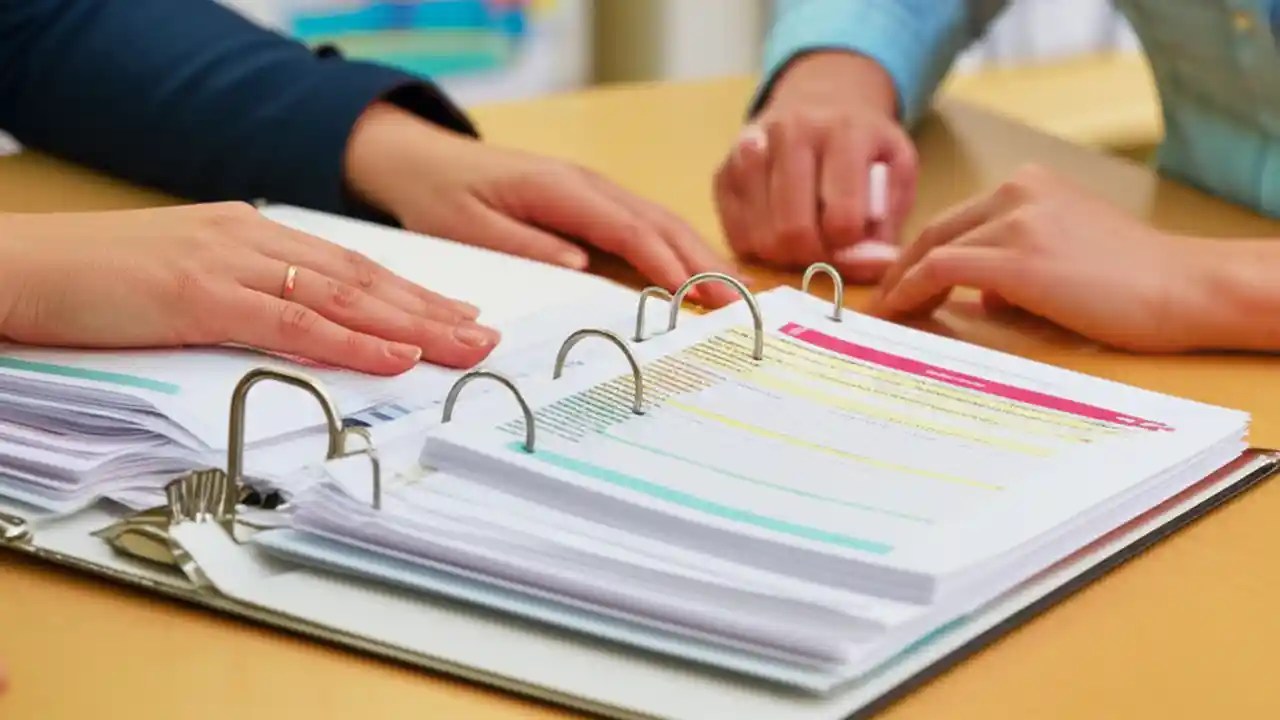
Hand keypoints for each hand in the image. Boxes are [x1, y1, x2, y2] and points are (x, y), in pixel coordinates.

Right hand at [0, 203, 499, 373]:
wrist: (18, 265)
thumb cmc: (95, 279)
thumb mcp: (184, 278)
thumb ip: (242, 295)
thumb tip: (293, 327)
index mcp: (249, 234)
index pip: (348, 267)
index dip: (408, 293)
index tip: (454, 314)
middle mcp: (251, 239)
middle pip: (362, 280)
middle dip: (430, 310)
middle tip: (484, 337)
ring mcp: (229, 263)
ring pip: (343, 297)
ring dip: (411, 326)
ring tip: (464, 346)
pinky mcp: (201, 295)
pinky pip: (292, 322)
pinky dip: (350, 340)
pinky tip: (394, 355)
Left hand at [345, 103, 741, 307]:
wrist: (425, 162)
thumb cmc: (443, 197)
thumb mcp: (468, 228)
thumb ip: (525, 246)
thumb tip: (582, 266)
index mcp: (558, 189)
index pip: (626, 228)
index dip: (665, 261)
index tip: (696, 293)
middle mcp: (587, 184)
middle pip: (657, 222)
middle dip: (701, 261)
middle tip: (737, 302)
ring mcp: (594, 190)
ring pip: (660, 221)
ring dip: (700, 255)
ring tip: (736, 293)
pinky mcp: (594, 203)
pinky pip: (646, 225)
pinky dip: (680, 249)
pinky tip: (702, 273)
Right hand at [714, 52, 916, 282]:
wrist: (820, 101)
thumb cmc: (864, 147)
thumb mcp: (896, 175)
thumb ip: (887, 224)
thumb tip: (876, 266)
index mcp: (843, 131)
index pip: (841, 219)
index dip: (851, 246)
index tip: (855, 238)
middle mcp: (790, 132)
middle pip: (793, 232)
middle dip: (813, 257)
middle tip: (825, 248)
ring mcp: (748, 149)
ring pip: (760, 237)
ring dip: (784, 255)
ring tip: (803, 238)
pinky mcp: (722, 170)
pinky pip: (733, 233)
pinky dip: (756, 246)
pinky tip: (776, 230)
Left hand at [868, 165, 1222, 351]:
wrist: (1184, 288)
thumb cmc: (1134, 283)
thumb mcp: (1065, 256)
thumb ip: (1016, 264)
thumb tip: (978, 296)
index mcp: (1031, 183)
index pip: (958, 220)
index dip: (921, 254)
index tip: (899, 283)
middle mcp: (1018, 190)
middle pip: (936, 230)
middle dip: (900, 268)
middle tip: (879, 302)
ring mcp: (1016, 219)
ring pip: (934, 250)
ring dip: (902, 285)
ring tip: (886, 317)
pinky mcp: (1015, 256)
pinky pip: (939, 271)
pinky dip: (910, 292)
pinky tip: (899, 314)